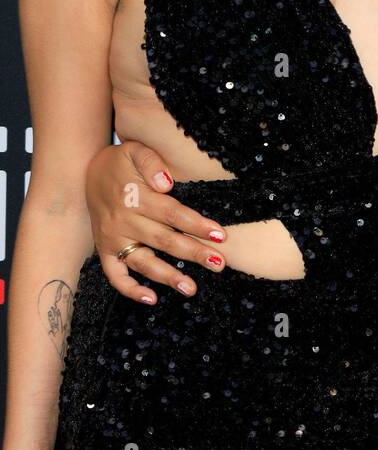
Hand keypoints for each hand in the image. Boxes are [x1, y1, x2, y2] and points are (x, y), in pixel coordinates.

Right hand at [84, 141, 226, 302]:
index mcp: (136, 197)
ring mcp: (113, 238)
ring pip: (143, 262)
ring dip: (168, 276)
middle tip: (219, 263)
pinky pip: (115, 275)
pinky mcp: (104, 250)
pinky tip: (151, 299)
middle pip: (164, 241)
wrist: (86, 171)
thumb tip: (167, 183)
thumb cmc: (121, 162)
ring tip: (191, 288)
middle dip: (194, 253)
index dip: (197, 225)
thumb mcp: (135, 150)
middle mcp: (123, 221)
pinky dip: (131, 290)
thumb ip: (152, 163)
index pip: (173, 214)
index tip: (221, 235)